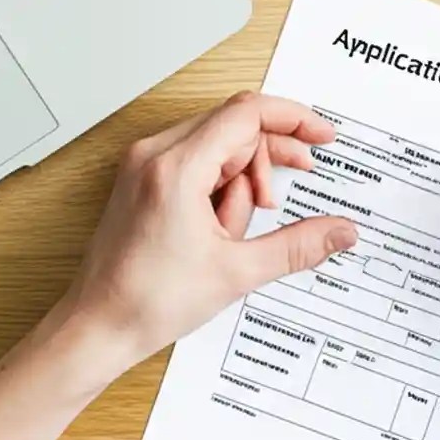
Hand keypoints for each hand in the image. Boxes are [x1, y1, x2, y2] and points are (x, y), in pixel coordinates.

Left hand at [0, 94, 358, 439]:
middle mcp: (154, 154)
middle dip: (263, 167)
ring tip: (231, 234)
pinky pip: (195, 161)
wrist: (98, 326)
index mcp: (176, 168)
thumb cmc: (147, 300)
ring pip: (216, 146)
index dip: (293, 119)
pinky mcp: (141, 178)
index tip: (321, 136)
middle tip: (274, 207)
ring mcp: (144, 164)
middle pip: (234, 128)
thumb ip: (298, 245)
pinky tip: (217, 228)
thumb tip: (340, 231)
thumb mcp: (238, 272)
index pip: (247, 113)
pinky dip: (217, 187)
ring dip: (239, 183)